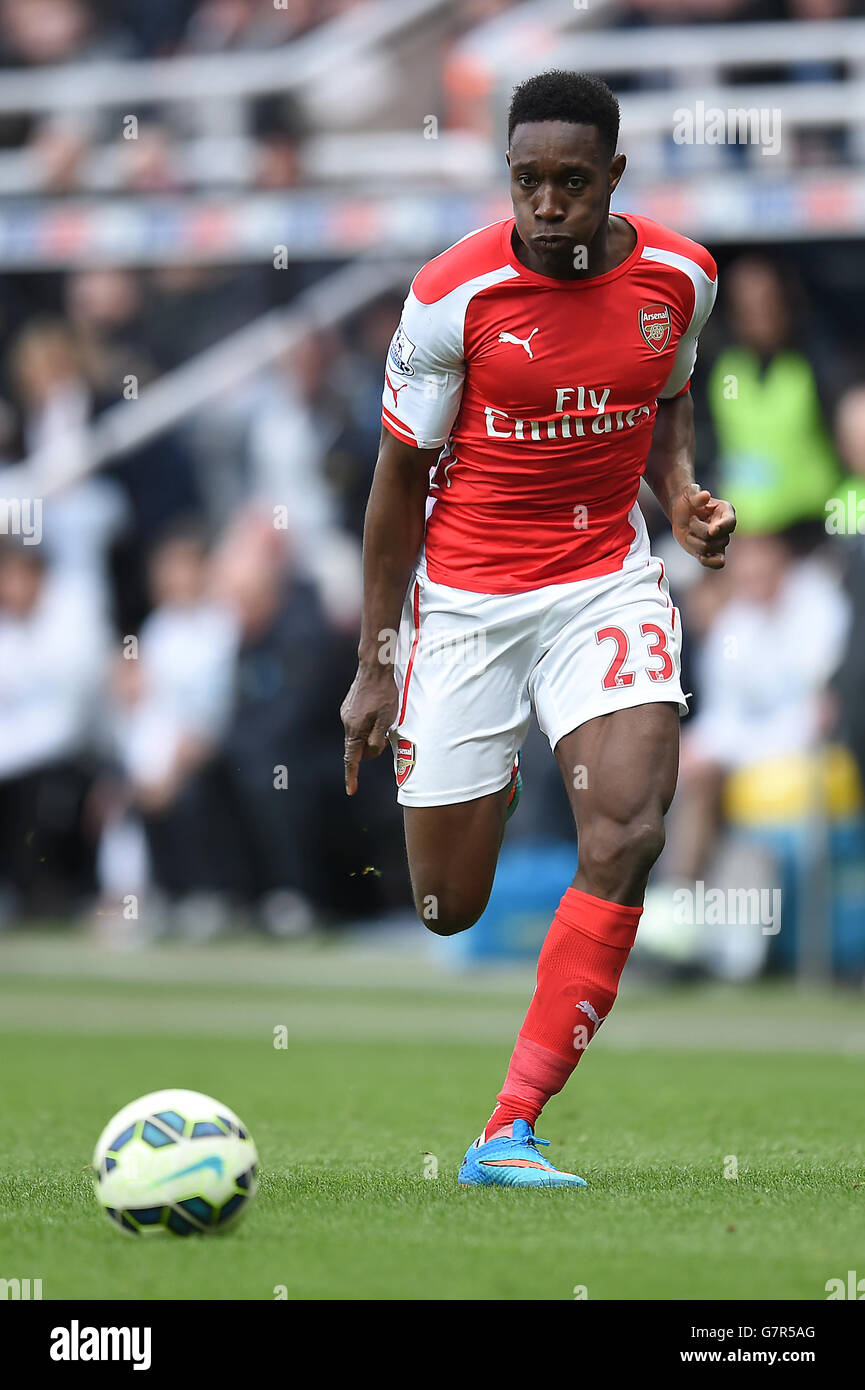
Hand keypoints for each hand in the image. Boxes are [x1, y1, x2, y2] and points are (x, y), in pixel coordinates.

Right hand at [340, 663, 398, 794]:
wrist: (374, 668)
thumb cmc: (384, 694)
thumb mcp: (386, 720)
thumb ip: (376, 740)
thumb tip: (370, 753)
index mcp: (354, 729)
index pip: (351, 759)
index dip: (352, 776)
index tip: (351, 790)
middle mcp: (346, 722)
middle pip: (356, 747)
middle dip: (369, 750)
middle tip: (384, 739)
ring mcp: (346, 713)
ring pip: (357, 734)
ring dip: (369, 735)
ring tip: (384, 720)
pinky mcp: (349, 706)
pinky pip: (357, 723)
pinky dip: (367, 726)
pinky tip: (378, 713)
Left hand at [672, 485, 735, 569]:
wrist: (681, 514)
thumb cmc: (687, 501)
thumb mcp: (688, 493)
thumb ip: (695, 494)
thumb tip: (705, 495)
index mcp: (725, 511)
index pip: (730, 522)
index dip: (722, 527)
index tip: (712, 530)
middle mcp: (725, 528)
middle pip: (715, 538)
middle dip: (698, 530)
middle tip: (691, 521)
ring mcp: (720, 541)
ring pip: (710, 549)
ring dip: (694, 542)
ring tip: (690, 533)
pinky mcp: (712, 552)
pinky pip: (718, 563)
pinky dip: (708, 562)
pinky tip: (699, 556)